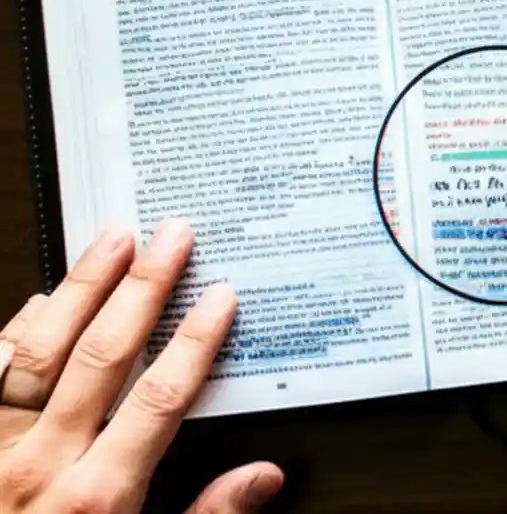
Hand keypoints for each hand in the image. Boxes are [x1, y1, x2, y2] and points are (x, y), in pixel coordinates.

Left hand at [0, 220, 282, 512]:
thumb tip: (265, 478)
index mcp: (99, 498)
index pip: (161, 397)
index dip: (196, 340)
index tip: (220, 296)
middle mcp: (41, 464)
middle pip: (102, 354)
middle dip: (144, 287)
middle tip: (172, 235)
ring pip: (36, 349)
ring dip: (80, 288)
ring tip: (112, 240)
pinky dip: (12, 329)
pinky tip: (39, 298)